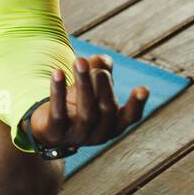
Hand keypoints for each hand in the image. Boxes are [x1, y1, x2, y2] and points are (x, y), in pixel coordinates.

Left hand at [27, 54, 148, 149]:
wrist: (49, 129)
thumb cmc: (79, 104)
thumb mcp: (93, 87)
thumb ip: (101, 70)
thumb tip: (100, 59)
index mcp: (115, 124)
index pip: (131, 116)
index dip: (137, 104)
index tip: (144, 88)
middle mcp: (100, 133)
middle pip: (106, 108)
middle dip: (104, 85)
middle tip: (99, 68)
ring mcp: (78, 135)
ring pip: (85, 110)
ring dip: (83, 83)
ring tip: (80, 61)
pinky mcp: (55, 133)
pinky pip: (58, 112)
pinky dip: (58, 91)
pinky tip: (57, 72)